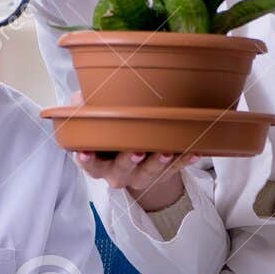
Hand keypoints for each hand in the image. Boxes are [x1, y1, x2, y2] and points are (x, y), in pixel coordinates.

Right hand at [63, 90, 197, 210]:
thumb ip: (85, 107)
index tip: (86, 152)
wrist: (132, 153)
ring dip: (158, 163)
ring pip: (149, 174)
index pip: (88, 163)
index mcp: (97, 161)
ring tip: (166, 151)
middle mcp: (117, 173)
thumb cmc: (110, 130)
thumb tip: (81, 96)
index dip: (86, 159)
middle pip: (120, 171)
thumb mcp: (94, 118)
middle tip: (136, 151)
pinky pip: (174, 170)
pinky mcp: (161, 175)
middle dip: (128, 162)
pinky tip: (192, 151)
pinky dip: (184, 161)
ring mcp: (140, 177)